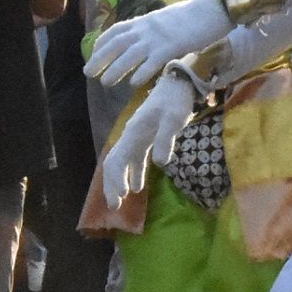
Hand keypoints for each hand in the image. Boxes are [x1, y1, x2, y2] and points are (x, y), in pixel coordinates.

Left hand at [87, 0, 233, 89]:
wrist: (211, 10)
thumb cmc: (192, 16)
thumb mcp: (164, 18)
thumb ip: (151, 28)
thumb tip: (143, 38)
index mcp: (143, 20)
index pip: (115, 31)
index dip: (102, 44)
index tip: (93, 55)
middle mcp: (145, 29)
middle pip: (116, 44)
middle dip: (99, 58)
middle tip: (88, 73)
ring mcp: (157, 39)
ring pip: (129, 56)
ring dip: (115, 69)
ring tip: (105, 83)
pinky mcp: (170, 49)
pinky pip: (150, 64)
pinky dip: (140, 74)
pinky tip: (133, 84)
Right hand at [101, 70, 200, 200]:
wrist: (178, 83)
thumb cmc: (176, 100)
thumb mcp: (174, 119)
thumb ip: (165, 140)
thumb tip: (159, 163)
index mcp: (133, 133)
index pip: (117, 160)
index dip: (116, 179)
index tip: (121, 196)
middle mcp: (130, 136)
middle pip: (114, 163)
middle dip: (112, 185)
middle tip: (115, 207)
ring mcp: (137, 137)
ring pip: (123, 162)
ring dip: (121, 181)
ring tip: (122, 201)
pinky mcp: (145, 138)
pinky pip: (134, 158)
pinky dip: (133, 173)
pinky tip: (137, 187)